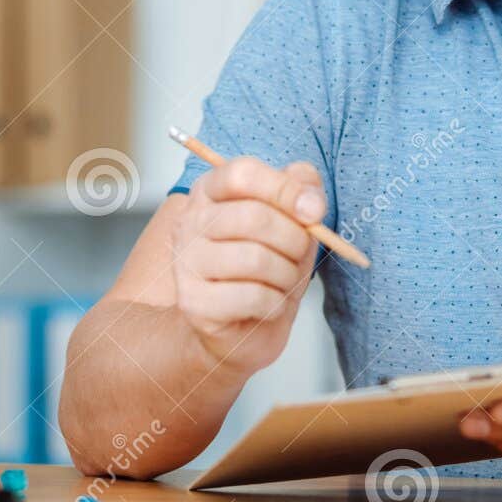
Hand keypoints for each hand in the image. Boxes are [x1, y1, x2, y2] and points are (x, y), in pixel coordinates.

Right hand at [171, 156, 324, 376]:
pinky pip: (252, 296)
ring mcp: (187, 262)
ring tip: (282, 281)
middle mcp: (190, 221)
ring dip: (287, 275)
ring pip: (256, 259)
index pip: (242, 174)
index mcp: (210, 191)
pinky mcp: (194, 302)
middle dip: (295, 240)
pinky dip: (275, 303)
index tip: (313, 212)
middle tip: (298, 255)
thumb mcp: (291, 220)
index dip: (284, 189)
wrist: (239, 326)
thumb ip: (301, 190)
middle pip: (255, 217)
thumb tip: (310, 200)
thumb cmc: (265, 267)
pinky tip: (269, 304)